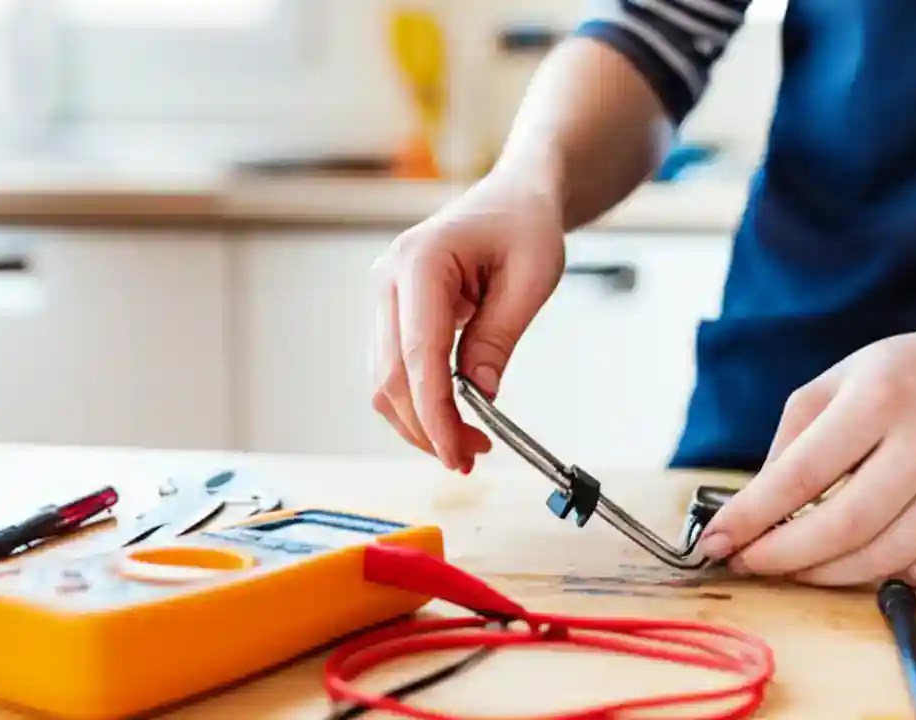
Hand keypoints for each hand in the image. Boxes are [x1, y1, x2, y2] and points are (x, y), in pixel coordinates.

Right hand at [370, 172, 566, 472]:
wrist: (513, 199)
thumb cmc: (525, 227)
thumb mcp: (531, 278)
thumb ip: (499, 336)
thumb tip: (479, 395)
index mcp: (419, 262)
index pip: (418, 356)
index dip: (434, 413)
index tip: (457, 452)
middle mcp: (388, 279)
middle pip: (392, 377)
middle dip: (427, 427)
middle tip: (472, 458)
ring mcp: (384, 296)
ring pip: (386, 380)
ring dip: (421, 421)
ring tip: (468, 445)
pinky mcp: (392, 313)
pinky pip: (396, 369)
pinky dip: (419, 401)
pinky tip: (453, 418)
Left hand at [698, 329, 915, 587]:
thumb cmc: (891, 380)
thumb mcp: (828, 386)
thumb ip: (787, 445)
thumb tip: (752, 513)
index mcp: (879, 399)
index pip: (802, 475)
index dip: (753, 516)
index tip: (716, 542)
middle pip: (844, 527)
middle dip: (782, 556)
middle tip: (746, 562)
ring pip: (882, 559)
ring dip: (824, 574)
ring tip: (792, 563)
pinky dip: (880, 575)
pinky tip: (855, 557)